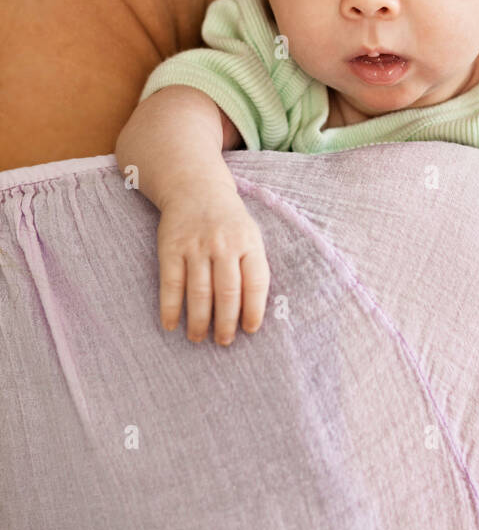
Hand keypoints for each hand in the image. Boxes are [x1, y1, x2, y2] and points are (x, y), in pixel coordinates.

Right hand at [157, 187, 269, 344]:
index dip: (254, 310)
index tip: (250, 330)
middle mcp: (223, 244)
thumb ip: (253, 267)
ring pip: (199, 292)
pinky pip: (171, 284)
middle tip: (224, 341)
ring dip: (199, 321)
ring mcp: (196, 246)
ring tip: (199, 338)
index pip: (256, 282)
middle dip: (226, 322)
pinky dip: (170, 308)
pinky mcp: (171, 248)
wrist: (196, 188)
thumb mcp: (250, 235)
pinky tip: (171, 324)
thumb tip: (252, 312)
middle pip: (227, 292)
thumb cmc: (229, 222)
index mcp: (248, 242)